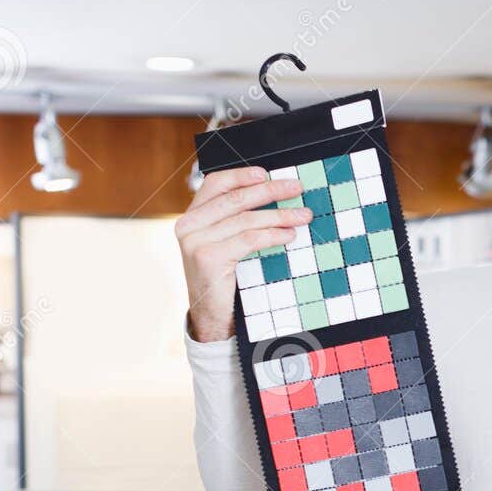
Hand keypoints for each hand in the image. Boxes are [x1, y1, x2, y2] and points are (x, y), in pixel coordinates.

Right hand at [175, 165, 313, 341]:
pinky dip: (272, 235)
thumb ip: (236, 222)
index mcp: (191, 217)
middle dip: (270, 191)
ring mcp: (195, 241)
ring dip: (279, 215)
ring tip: (302, 216)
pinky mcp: (208, 258)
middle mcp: (188, 225)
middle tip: (297, 188)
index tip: (267, 173)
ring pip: (245, 219)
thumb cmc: (224, 279)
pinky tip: (289, 236)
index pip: (215, 184)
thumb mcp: (226, 245)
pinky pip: (248, 239)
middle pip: (235, 198)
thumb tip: (274, 198)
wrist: (211, 317)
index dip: (242, 175)